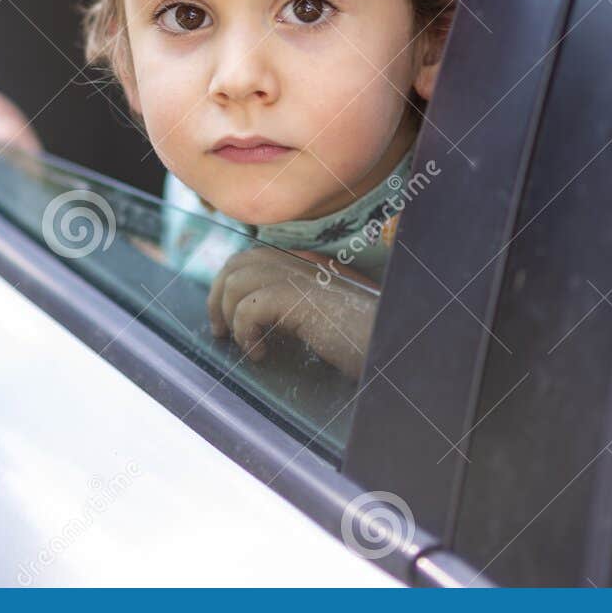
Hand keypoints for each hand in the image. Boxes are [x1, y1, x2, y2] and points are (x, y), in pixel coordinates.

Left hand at [207, 247, 377, 378]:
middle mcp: (302, 263)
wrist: (393, 343)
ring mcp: (301, 277)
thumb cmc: (366, 339)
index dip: (231, 284)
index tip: (227, 319)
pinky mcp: (300, 298)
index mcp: (307, 264)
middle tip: (221, 331)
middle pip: (237, 262)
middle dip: (218, 296)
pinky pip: (250, 307)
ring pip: (237, 280)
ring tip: (245, 345)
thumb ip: (295, 309)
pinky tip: (261, 354)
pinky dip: (246, 333)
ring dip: (231, 316)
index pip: (253, 258)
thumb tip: (257, 320)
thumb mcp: (326, 317)